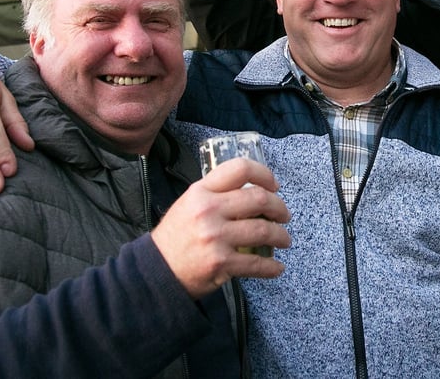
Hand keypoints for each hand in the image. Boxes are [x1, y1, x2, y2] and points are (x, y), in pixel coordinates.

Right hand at [150, 158, 290, 297]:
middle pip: (259, 199)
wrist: (155, 271)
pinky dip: (272, 267)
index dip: (264, 174)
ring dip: (281, 236)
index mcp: (201, 191)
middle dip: (279, 208)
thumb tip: (255, 192)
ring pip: (263, 230)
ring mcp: (215, 237)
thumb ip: (217, 194)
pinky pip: (256, 263)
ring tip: (284, 239)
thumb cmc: (176, 237)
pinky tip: (276, 267)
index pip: (240, 169)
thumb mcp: (189, 204)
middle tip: (284, 215)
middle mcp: (208, 210)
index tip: (274, 185)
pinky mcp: (220, 263)